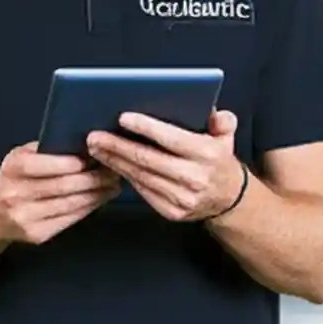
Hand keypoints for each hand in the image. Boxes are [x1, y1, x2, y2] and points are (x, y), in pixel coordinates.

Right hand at [0, 142, 121, 243]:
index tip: (97, 157)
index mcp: (13, 168)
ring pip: (71, 205)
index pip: (48, 166)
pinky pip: (70, 219)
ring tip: (113, 184)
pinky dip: (89, 208)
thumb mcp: (23, 155)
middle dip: (94, 179)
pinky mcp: (36, 235)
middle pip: (64, 187)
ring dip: (97, 194)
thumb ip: (48, 149)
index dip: (75, 163)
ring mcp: (25, 218)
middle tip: (113, 171)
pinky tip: (100, 198)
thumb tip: (87, 144)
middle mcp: (16, 194)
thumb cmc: (15, 177)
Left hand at [86, 110, 243, 221]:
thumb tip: (212, 112)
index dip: (145, 127)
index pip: (171, 139)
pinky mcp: (172, 211)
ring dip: (115, 162)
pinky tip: (113, 165)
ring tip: (97, 148)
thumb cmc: (218, 159)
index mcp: (207, 154)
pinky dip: (126, 176)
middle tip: (95, 136)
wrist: (227, 198)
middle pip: (148, 159)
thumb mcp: (226, 135)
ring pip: (141, 176)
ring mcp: (182, 198)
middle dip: (118, 146)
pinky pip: (143, 191)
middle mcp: (195, 178)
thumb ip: (223, 120)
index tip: (123, 118)